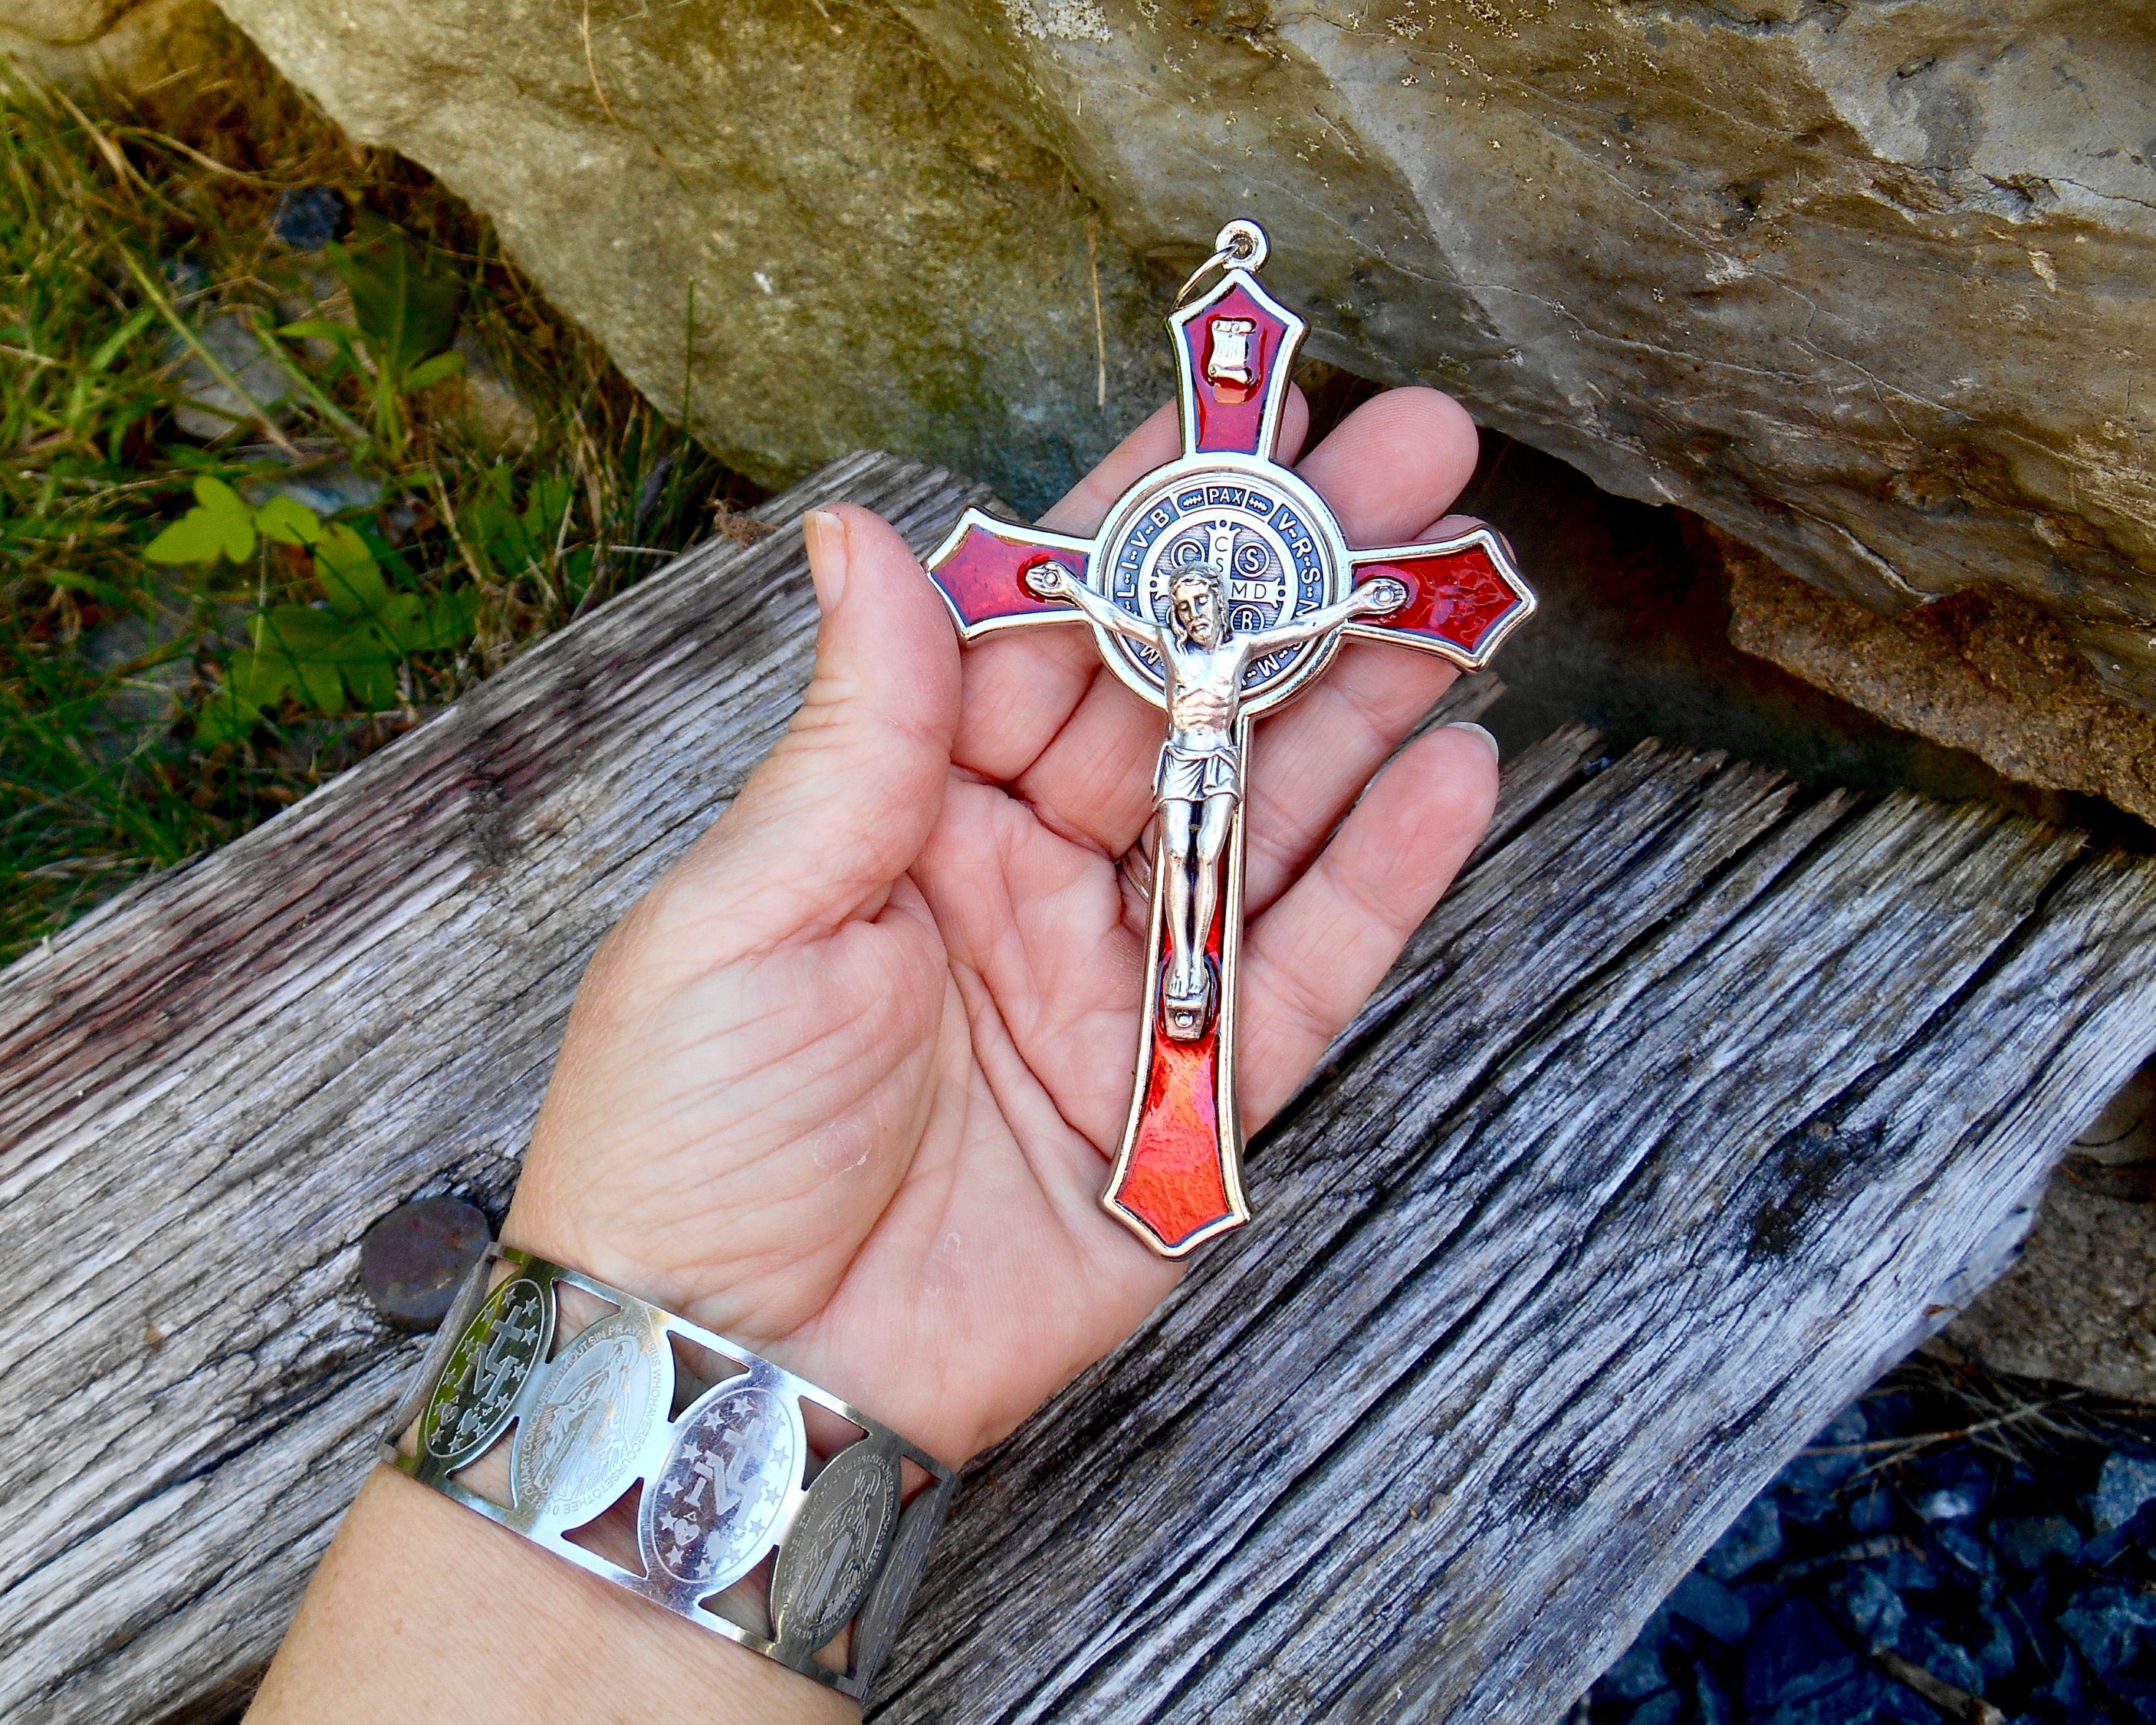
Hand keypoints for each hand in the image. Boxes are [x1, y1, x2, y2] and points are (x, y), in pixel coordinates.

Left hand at [507, 386, 1499, 1467]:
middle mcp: (1020, 876)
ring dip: (1364, 699)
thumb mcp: (747, 911)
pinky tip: (1450, 772)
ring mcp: (1111, 984)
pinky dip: (1379, 882)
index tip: (1245, 417)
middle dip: (1296, 576)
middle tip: (1416, 456)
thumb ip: (857, 732)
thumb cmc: (687, 1137)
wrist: (731, 1371)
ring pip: (1262, 815)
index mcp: (904, 809)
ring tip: (1468, 584)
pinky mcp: (1183, 1104)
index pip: (1045, 629)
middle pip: (1183, 701)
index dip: (1147, 523)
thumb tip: (860, 536)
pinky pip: (1300, 975)